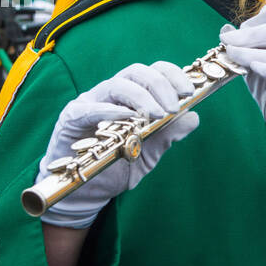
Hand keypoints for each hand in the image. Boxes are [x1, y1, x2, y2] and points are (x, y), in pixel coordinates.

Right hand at [36, 62, 199, 228]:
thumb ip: (169, 135)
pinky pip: (90, 108)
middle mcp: (111, 94)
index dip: (173, 77)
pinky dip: (110, 110)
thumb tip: (194, 116)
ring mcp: (90, 103)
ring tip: (156, 116)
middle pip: (136, 72)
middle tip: (173, 107)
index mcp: (131, 97)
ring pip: (116, 85)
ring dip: (141, 98)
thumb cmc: (117, 168)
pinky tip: (126, 119)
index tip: (189, 93)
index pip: (153, 72)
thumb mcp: (150, 153)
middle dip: (160, 85)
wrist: (87, 192)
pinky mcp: (72, 119)